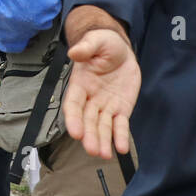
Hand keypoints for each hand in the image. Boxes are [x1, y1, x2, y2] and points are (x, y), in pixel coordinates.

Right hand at [61, 28, 140, 159]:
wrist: (120, 49)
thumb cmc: (104, 44)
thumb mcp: (96, 41)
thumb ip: (86, 47)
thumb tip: (74, 52)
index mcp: (79, 85)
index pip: (73, 105)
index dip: (73, 119)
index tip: (75, 133)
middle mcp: (90, 99)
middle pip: (88, 121)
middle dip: (89, 136)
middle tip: (92, 150)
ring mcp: (105, 106)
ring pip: (102, 127)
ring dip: (102, 141)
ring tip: (104, 155)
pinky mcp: (121, 109)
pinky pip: (120, 125)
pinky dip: (120, 137)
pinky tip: (122, 148)